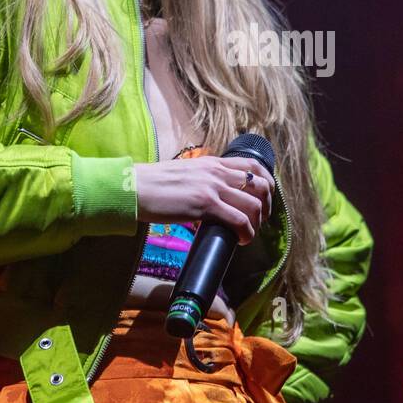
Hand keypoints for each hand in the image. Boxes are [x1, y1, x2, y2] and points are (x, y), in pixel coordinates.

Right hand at [132, 155, 274, 244]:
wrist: (134, 188)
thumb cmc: (153, 184)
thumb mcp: (185, 173)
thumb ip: (202, 180)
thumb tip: (212, 198)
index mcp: (213, 162)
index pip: (253, 166)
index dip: (267, 185)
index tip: (264, 200)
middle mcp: (217, 171)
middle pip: (261, 185)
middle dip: (267, 206)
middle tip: (259, 221)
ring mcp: (213, 187)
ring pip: (254, 204)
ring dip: (257, 223)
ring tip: (247, 234)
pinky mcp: (206, 204)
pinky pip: (239, 220)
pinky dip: (247, 232)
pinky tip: (241, 240)